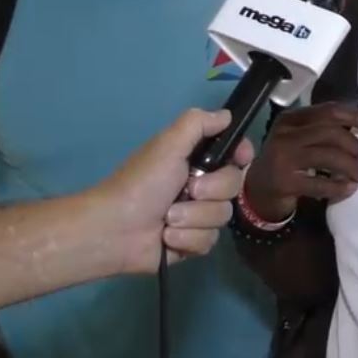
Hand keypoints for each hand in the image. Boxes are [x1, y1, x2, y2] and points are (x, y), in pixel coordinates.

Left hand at [89, 108, 255, 273]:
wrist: (115, 229)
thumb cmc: (141, 182)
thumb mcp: (168, 144)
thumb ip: (198, 123)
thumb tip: (228, 114)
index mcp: (196, 160)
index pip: (236, 155)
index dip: (243, 156)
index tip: (240, 159)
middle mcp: (202, 186)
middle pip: (235, 186)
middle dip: (211, 191)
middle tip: (187, 190)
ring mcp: (198, 216)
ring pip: (223, 217)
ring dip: (194, 218)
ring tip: (168, 219)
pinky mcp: (192, 242)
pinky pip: (209, 241)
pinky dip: (187, 239)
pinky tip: (167, 238)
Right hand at [244, 102, 357, 221]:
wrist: (257, 190)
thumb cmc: (286, 161)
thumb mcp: (298, 138)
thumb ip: (322, 129)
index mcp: (291, 119)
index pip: (329, 111)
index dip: (356, 116)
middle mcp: (285, 135)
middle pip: (331, 133)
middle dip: (354, 146)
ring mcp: (283, 158)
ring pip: (329, 156)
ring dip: (351, 167)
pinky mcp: (285, 183)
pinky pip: (320, 184)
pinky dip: (340, 187)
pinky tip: (350, 189)